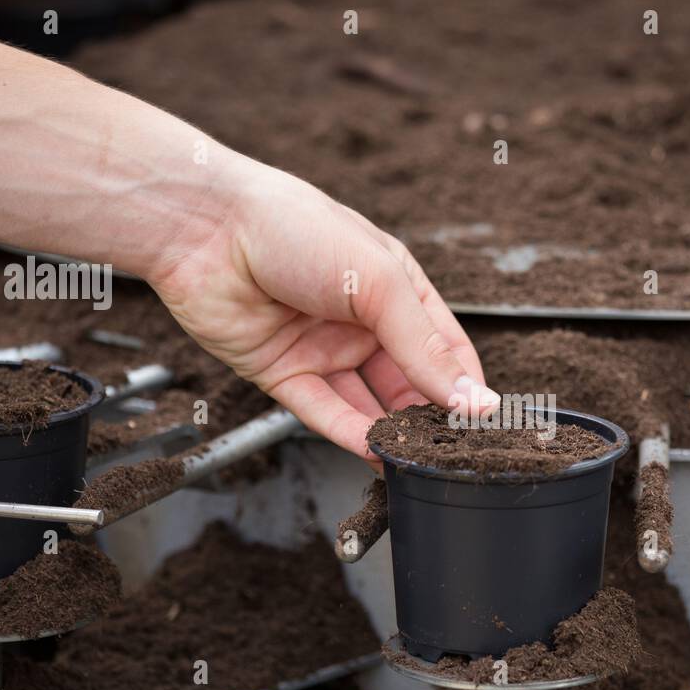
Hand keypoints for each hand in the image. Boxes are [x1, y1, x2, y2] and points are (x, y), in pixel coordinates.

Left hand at [149, 158, 497, 465]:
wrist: (205, 226)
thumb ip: (426, 348)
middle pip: (408, 384)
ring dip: (390, 434)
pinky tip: (374, 452)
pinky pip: (323, 412)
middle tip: (451, 452)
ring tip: (415, 462)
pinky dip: (348, 434)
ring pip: (367, 405)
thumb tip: (475, 401)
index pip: (446, 349)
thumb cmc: (296, 227)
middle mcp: (362, 322)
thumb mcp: (381, 283)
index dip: (465, 386)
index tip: (484, 424)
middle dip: (429, 418)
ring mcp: (322, 349)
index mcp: (396, 289)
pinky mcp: (283, 372)